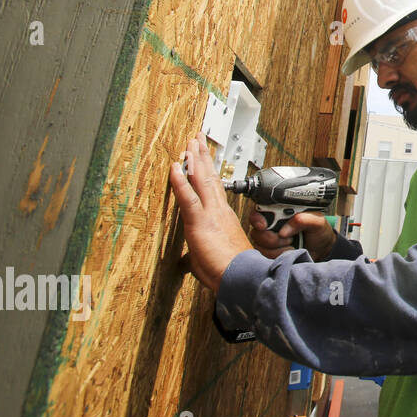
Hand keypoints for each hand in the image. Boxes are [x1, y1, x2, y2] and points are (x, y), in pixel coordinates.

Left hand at [168, 132, 253, 292]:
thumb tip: (192, 260)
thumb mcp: (213, 259)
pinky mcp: (200, 222)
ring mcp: (211, 214)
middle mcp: (219, 211)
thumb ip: (201, 254)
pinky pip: (188, 197)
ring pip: (201, 180)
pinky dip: (180, 181)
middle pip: (209, 177)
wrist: (241, 277)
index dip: (208, 170)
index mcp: (224, 217)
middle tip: (197, 139)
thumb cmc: (231, 271)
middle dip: (202, 156)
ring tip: (189, 142)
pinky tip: (175, 166)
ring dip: (194, 159)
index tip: (204, 156)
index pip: (214, 188)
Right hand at [249, 211, 336, 261]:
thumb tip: (284, 230)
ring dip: (278, 249)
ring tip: (292, 244)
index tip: (263, 225)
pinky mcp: (270, 254)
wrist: (322, 249)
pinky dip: (279, 256)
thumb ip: (303, 219)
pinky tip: (290, 252)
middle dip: (272, 238)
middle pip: (256, 233)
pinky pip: (266, 257)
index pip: (258, 214)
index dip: (256, 219)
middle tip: (289, 238)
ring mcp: (268, 242)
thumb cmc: (318, 231)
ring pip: (260, 247)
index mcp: (278, 214)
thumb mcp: (317, 221)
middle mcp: (270, 227)